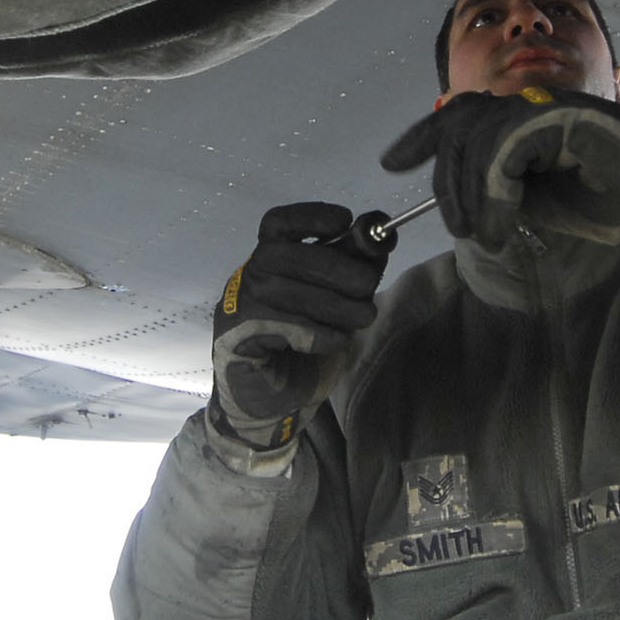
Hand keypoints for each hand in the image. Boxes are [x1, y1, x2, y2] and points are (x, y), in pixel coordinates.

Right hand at [208, 202, 396, 454]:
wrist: (269, 403)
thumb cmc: (302, 349)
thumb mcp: (332, 303)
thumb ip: (350, 273)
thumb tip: (378, 243)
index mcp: (268, 259)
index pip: (278, 223)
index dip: (310, 216)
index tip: (344, 220)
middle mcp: (249, 276)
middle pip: (288, 255)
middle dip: (336, 267)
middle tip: (367, 286)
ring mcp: (240, 306)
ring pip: (291, 293)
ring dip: (336, 307)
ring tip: (361, 318)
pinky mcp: (240, 338)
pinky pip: (286, 328)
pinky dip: (318, 335)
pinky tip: (333, 342)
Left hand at [378, 89, 619, 247]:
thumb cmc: (616, 198)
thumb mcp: (540, 199)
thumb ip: (501, 188)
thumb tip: (462, 201)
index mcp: (523, 118)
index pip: (458, 114)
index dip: (421, 136)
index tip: (391, 162)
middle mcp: (530, 104)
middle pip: (458, 124)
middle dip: (445, 179)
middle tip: (459, 225)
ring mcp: (547, 106)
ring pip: (478, 138)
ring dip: (472, 194)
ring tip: (484, 233)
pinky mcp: (562, 118)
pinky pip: (505, 149)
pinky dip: (494, 192)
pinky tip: (500, 224)